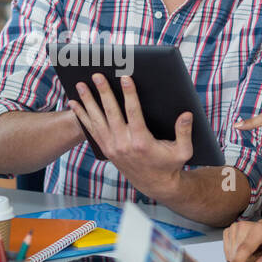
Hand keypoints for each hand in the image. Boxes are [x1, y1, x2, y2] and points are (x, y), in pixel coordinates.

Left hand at [67, 73, 191, 195]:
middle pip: (111, 114)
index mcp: (142, 143)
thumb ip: (184, 132)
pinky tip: (75, 103)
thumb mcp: (183, 151)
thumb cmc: (170, 165)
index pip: (133, 113)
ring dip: (88, 102)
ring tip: (81, 85)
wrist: (155, 185)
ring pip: (97, 120)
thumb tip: (187, 114)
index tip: (125, 78)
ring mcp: (112, 147)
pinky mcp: (106, 149)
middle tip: (97, 76)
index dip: (129, 94)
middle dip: (103, 93)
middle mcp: (123, 145)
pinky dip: (82, 116)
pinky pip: (91, 130)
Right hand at [222, 218, 261, 261]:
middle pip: (237, 255)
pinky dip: (236, 255)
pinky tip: (245, 249)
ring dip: (241, 259)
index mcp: (259, 230)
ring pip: (231, 255)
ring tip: (254, 251)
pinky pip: (228, 252)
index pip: (244, 249)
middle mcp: (243, 226)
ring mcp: (234, 228)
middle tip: (260, 255)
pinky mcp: (228, 232)